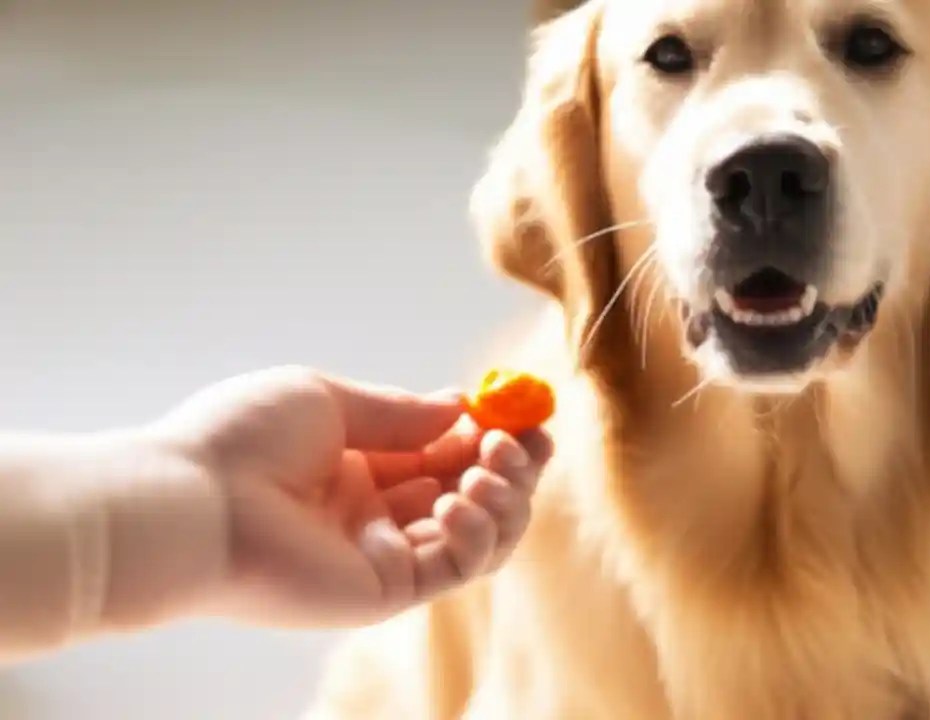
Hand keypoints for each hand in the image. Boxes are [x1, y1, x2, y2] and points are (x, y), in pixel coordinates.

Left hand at [157, 366, 551, 627]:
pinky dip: (478, 533)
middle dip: (512, 465)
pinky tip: (457, 500)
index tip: (521, 411)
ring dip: (503, 498)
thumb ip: (401, 413)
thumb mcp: (330, 400)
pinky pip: (458, 567)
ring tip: (487, 468)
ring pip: (479, 536)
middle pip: (474, 495)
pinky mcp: (386, 591)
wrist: (192, 501)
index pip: (446, 454)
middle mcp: (378, 514)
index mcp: (360, 467)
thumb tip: (461, 409)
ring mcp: (384, 555)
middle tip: (525, 439)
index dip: (490, 434)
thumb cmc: (242, 441)